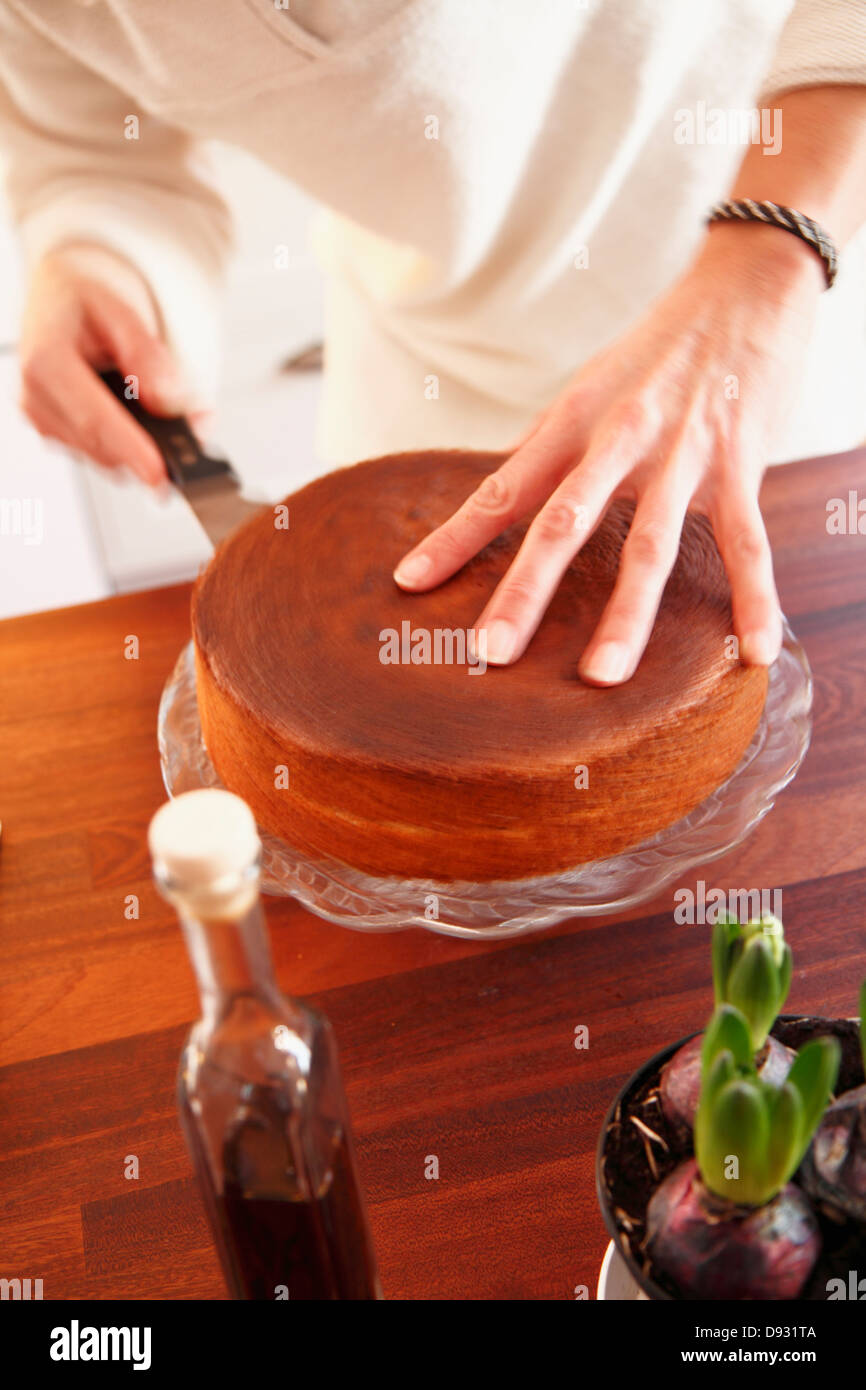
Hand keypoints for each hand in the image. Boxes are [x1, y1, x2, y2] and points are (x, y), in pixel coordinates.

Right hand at [18, 247, 189, 486]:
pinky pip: (100, 452)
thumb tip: (165, 398)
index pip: (93, 417)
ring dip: (139, 444)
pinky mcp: (54, 434)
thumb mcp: (121, 311)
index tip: (160, 472)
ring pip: (104, 456)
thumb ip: (146, 354)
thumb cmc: (86, 304)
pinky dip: (127, 442)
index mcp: (47, 361)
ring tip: (163, 409)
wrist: (59, 302)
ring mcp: (42, 420)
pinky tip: (136, 416)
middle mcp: (36, 397)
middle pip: (101, 446)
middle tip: (193, 432)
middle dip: (149, 447)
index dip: (130, 449)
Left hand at [394, 224, 821, 683]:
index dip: (455, 537)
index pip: (502, 489)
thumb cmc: (654, 349)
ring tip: (602, 676)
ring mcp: (682, 454)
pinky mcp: (740, 464)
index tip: (410, 583)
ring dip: (627, 614)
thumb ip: (548, 450)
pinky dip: (754, 599)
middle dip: (525, 590)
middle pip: (564, 523)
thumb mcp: (587, 389)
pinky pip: (747, 543)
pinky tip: (753, 651)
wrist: (745, 288)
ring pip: (650, 544)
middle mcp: (619, 438)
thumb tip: (494, 495)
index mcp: (570, 421)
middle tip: (490, 653)